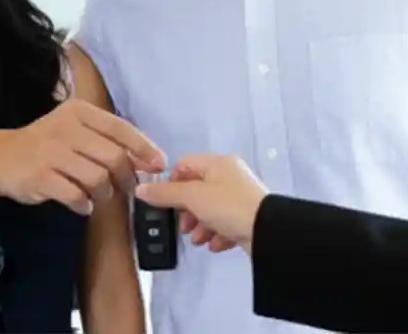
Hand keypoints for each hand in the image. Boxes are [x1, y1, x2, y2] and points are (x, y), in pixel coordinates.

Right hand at [0, 99, 165, 215]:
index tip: (158, 164)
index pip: (121, 128)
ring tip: (100, 196)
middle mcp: (66, 128)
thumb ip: (105, 139)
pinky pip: (76, 196)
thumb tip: (146, 158)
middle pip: (114, 157)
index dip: (144, 147)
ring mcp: (52, 153)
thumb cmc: (44, 144)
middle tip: (127, 188)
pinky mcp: (41, 177)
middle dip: (127, 177)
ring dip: (105, 193)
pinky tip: (82, 205)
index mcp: (79, 112)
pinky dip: (84, 204)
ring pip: (98, 179)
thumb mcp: (73, 129)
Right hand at [134, 154, 267, 253]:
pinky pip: (225, 224)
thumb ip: (165, 194)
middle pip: (197, 190)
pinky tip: (215, 244)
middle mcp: (231, 177)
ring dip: (200, 225)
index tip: (166, 201)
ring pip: (210, 210)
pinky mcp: (248, 218)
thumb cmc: (229, 207)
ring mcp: (240, 198)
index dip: (172, 182)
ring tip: (199, 239)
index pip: (186, 164)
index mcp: (218, 163)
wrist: (267, 232)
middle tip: (183, 225)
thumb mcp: (192, 198)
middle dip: (187, 211)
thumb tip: (140, 189)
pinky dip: (217, 234)